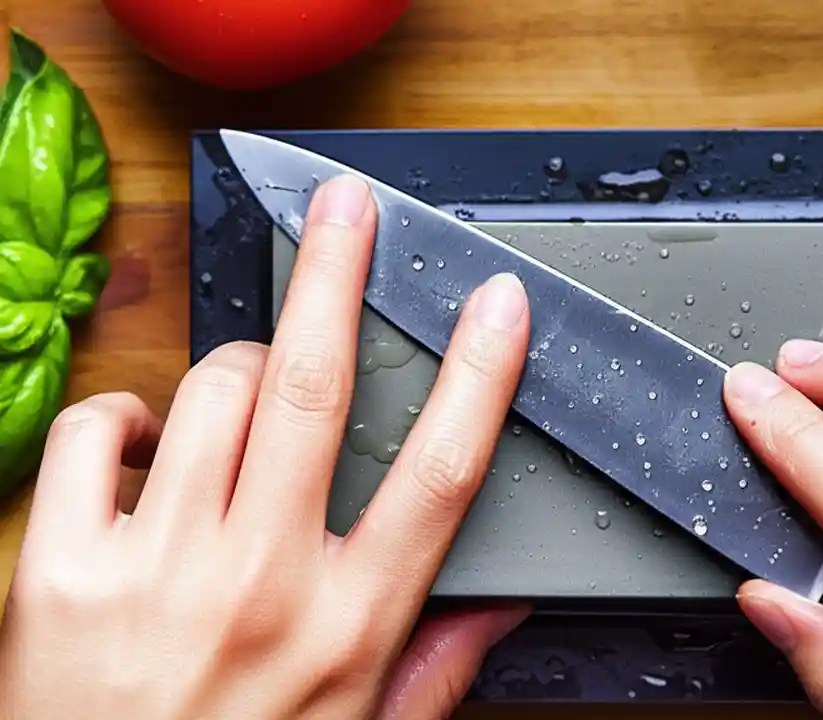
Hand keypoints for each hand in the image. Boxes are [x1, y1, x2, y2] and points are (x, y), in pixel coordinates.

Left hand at [0, 176, 531, 718]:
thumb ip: (440, 664)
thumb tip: (505, 603)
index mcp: (350, 622)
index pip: (441, 474)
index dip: (479, 374)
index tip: (497, 303)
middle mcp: (262, 582)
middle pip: (315, 388)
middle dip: (337, 275)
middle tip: (345, 207)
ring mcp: (158, 570)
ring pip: (212, 392)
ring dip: (237, 366)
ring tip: (245, 391)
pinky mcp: (64, 570)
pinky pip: (97, 430)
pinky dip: (125, 414)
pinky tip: (145, 443)